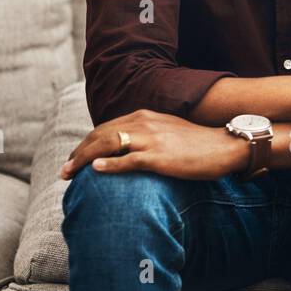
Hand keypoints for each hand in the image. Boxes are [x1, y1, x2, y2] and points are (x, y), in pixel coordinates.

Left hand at [58, 109, 245, 181]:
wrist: (226, 146)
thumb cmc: (200, 144)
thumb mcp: (169, 132)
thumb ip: (148, 136)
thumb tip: (129, 150)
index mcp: (145, 117)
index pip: (106, 128)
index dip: (86, 143)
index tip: (75, 159)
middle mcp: (144, 123)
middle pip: (100, 135)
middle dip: (78, 152)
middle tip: (64, 170)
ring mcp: (151, 140)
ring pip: (107, 145)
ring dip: (83, 159)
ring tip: (69, 173)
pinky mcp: (159, 157)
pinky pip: (128, 160)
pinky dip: (108, 165)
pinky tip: (95, 171)